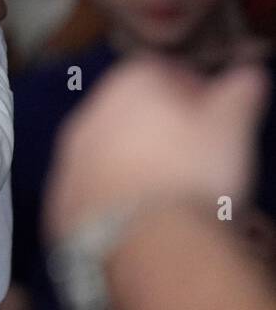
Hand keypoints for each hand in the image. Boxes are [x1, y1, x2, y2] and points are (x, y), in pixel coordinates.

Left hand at [43, 57, 268, 245]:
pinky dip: (113, 192)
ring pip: (107, 149)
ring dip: (132, 159)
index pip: (159, 71)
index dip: (189, 88)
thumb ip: (239, 94)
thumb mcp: (231, 127)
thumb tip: (248, 75)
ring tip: (168, 187)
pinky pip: (91, 186)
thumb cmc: (190, 172)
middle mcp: (88, 114)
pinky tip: (139, 212)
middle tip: (193, 151)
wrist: (141, 238)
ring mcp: (68, 156)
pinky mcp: (60, 197)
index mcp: (126, 85)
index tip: (212, 111)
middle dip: (158, 125)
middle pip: (128, 110)